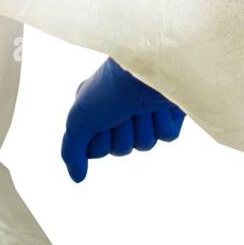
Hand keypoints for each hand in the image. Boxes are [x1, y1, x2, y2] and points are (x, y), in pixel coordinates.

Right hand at [61, 59, 185, 182]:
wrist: (145, 67)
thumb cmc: (108, 89)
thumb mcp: (79, 120)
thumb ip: (72, 151)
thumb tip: (78, 178)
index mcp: (98, 109)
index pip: (97, 150)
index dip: (100, 140)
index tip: (100, 118)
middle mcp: (122, 110)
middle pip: (122, 149)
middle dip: (122, 133)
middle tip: (123, 111)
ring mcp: (148, 110)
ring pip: (146, 144)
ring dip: (142, 127)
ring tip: (141, 105)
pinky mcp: (171, 110)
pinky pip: (168, 136)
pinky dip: (162, 122)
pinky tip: (159, 105)